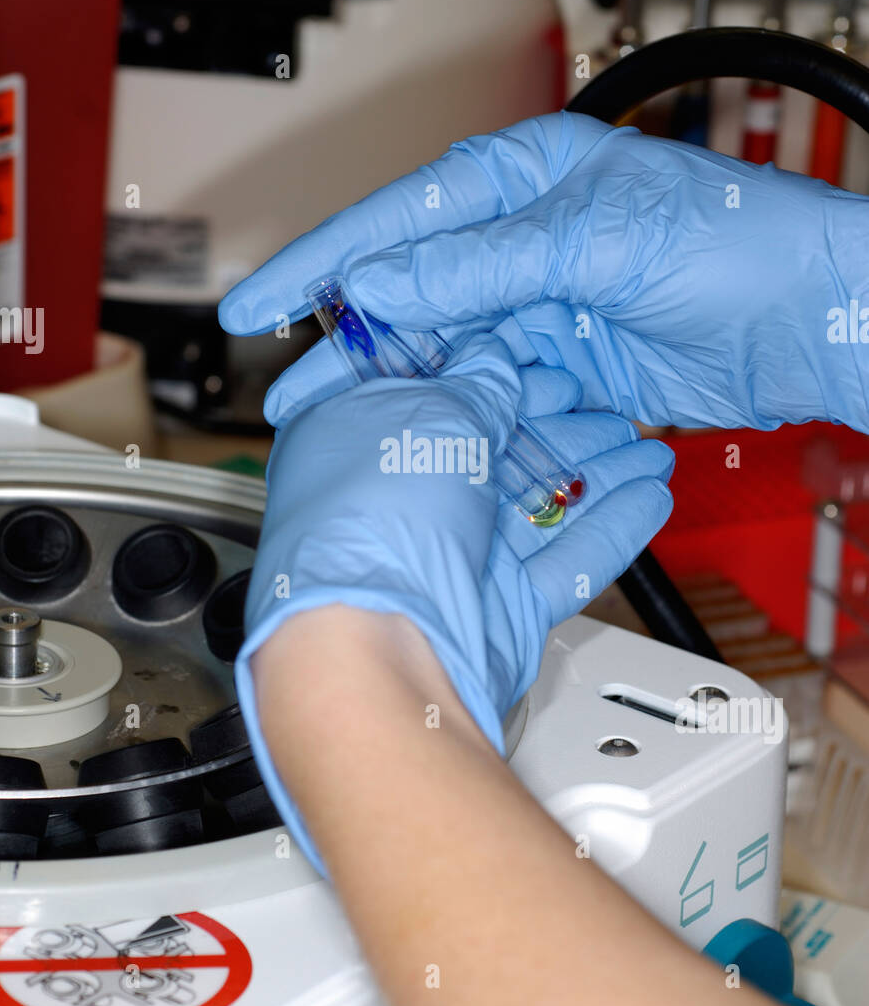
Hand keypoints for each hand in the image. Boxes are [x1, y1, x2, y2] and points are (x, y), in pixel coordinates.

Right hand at [219, 112, 868, 432]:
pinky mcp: (572, 367)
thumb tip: (384, 280)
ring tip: (342, 429)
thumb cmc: (737, 246)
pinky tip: (427, 442)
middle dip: (351, 344)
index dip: (325, 262)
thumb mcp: (599, 243)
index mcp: (527, 179)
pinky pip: (497, 393)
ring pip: (449, 352)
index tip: (259, 302)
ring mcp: (548, 308)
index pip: (402, 219)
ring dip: (401, 390)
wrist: (816, 321)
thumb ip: (486, 265)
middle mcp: (529, 241)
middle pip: (414, 295)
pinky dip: (465, 418)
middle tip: (292, 393)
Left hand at [234, 333, 673, 873]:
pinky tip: (649, 499)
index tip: (545, 356)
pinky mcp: (495, 607)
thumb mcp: (432, 415)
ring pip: (537, 503)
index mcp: (356, 438)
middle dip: (563, 426)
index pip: (431, 392)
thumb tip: (495, 362)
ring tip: (650, 450)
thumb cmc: (373, 523)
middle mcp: (398, 497)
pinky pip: (561, 560)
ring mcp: (449, 555)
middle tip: (611, 407)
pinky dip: (607, 529)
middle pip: (495, 450)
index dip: (494, 370)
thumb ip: (477, 386)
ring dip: (598, 475)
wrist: (381, 648)